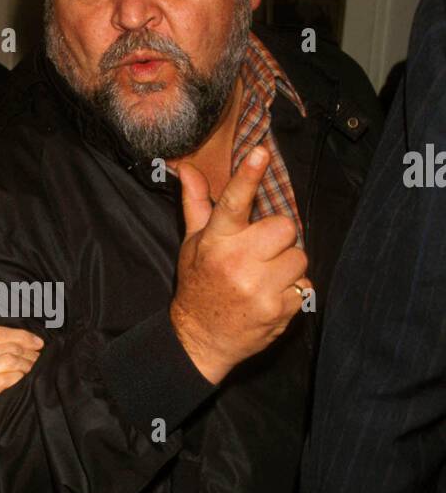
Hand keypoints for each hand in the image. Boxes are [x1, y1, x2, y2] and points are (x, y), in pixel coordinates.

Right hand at [0, 299, 43, 449]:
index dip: (16, 334)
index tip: (31, 339)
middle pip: (3, 344)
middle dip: (26, 346)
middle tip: (40, 351)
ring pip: (5, 360)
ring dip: (24, 362)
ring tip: (34, 366)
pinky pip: (0, 382)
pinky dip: (15, 377)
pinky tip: (23, 377)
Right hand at [170, 146, 311, 383]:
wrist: (200, 340)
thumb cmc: (199, 285)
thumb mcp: (193, 244)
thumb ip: (197, 204)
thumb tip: (188, 168)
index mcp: (216, 242)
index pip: (234, 202)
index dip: (248, 176)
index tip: (260, 153)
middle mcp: (237, 263)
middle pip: (284, 226)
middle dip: (277, 238)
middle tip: (260, 253)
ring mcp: (260, 288)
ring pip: (299, 257)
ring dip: (287, 266)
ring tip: (264, 278)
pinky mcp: (280, 310)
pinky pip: (305, 286)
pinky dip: (292, 291)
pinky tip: (270, 298)